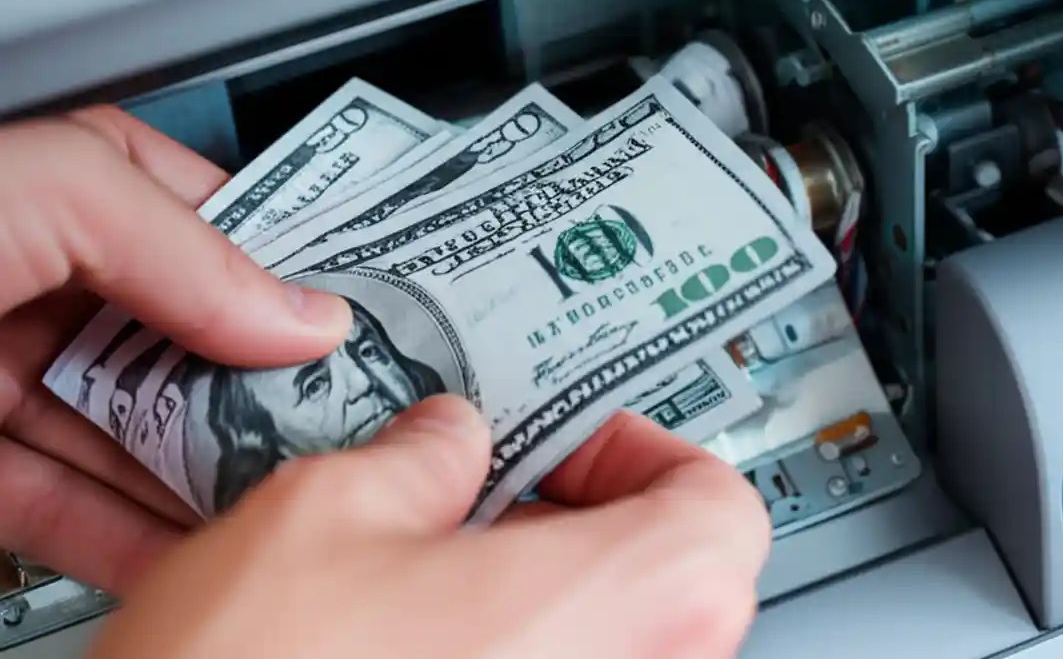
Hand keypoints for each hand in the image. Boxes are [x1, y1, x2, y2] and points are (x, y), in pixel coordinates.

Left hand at [0, 107, 351, 593]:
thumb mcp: (35, 192)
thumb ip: (183, 248)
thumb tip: (303, 315)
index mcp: (69, 189)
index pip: (220, 223)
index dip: (298, 270)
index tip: (367, 324)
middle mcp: (46, 279)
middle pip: (194, 343)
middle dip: (267, 390)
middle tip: (342, 429)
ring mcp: (7, 374)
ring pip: (142, 433)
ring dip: (215, 472)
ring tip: (292, 499)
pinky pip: (72, 506)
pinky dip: (137, 534)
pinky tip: (199, 546)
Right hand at [91, 398, 770, 658]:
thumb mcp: (323, 515)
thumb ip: (417, 456)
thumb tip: (446, 440)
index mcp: (613, 606)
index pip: (723, 506)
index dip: (650, 452)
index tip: (573, 441)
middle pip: (682, 578)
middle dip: (590, 518)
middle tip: (502, 492)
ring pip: (624, 640)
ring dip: (551, 587)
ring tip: (445, 561)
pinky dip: (518, 647)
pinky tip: (424, 633)